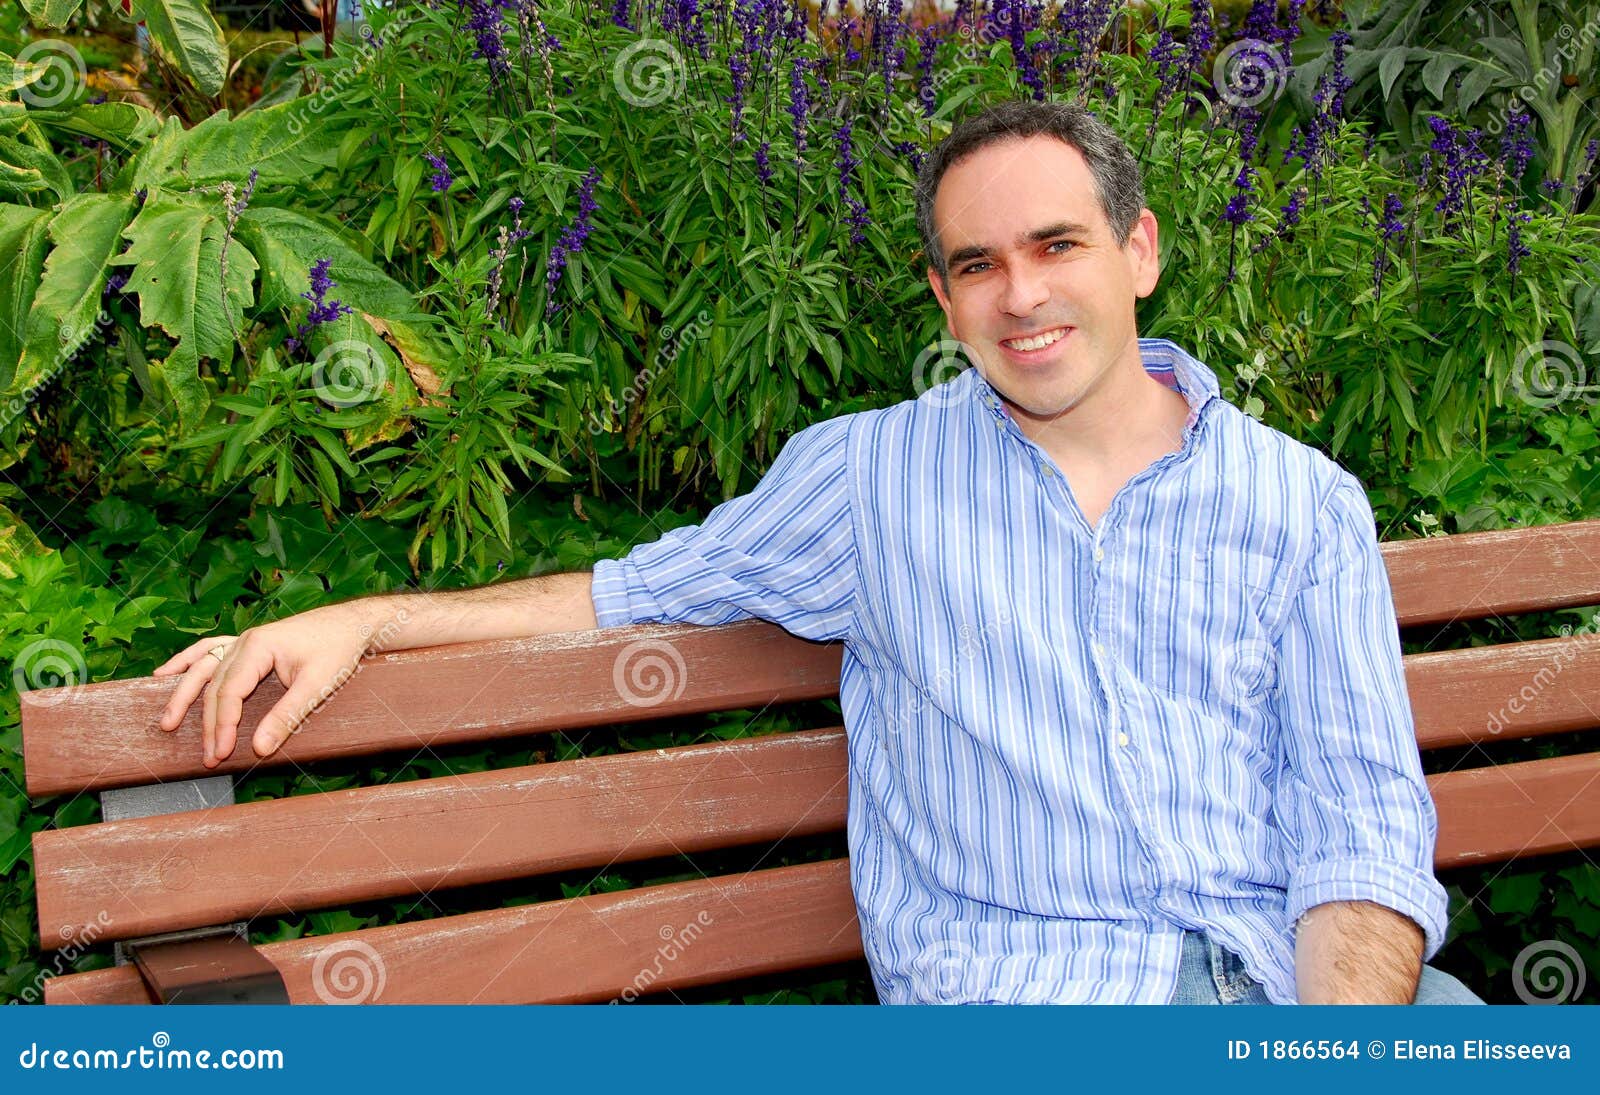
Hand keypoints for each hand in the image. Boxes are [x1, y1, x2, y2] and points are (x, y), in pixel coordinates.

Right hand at [153, 607, 371, 766]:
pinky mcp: (249, 644)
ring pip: (205, 669)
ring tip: (167, 722)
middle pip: (215, 687)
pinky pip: (210, 651)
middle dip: (209, 724)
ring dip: (185, 695)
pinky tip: (166, 674)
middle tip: (207, 757)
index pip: (230, 692)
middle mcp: (245, 642)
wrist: (351, 623)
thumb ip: (288, 716)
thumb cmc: (338, 650)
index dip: (224, 725)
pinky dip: (188, 663)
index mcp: (258, 647)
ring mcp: (244, 640)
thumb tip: (260, 749)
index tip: (222, 752)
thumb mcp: (317, 685)